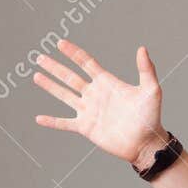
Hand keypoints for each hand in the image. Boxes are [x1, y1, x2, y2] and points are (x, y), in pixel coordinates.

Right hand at [34, 40, 164, 165]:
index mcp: (107, 83)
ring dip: (50, 86)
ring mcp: (89, 111)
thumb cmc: (151, 117)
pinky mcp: (86, 128)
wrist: (146, 144)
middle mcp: (95, 95)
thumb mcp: (151, 91)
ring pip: (64, 95)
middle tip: (40, 57)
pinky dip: (52, 122)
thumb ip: (146, 69)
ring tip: (36, 75)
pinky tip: (38, 119)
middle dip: (55, 67)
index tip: (60, 43)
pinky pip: (65, 123)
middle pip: (70, 77)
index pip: (86, 63)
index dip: (73, 52)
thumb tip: (142, 48)